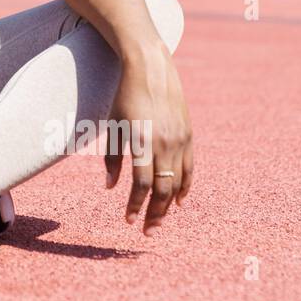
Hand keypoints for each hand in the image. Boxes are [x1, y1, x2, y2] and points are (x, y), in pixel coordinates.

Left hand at [103, 40, 192, 235]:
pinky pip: (190, 168)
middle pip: (162, 189)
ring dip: (168, 204)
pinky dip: (184, 186)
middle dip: (154, 214)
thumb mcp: (113, 125)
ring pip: (177, 182)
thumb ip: (112, 157)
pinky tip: (177, 200)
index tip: (128, 220)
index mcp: (142, 142)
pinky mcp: (188, 134)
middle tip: (148, 231)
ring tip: (160, 219)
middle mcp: (164, 143)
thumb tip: (110, 187)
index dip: (135, 205)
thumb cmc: (125, 96)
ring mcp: (180, 139)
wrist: (151, 68)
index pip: (141, 185)